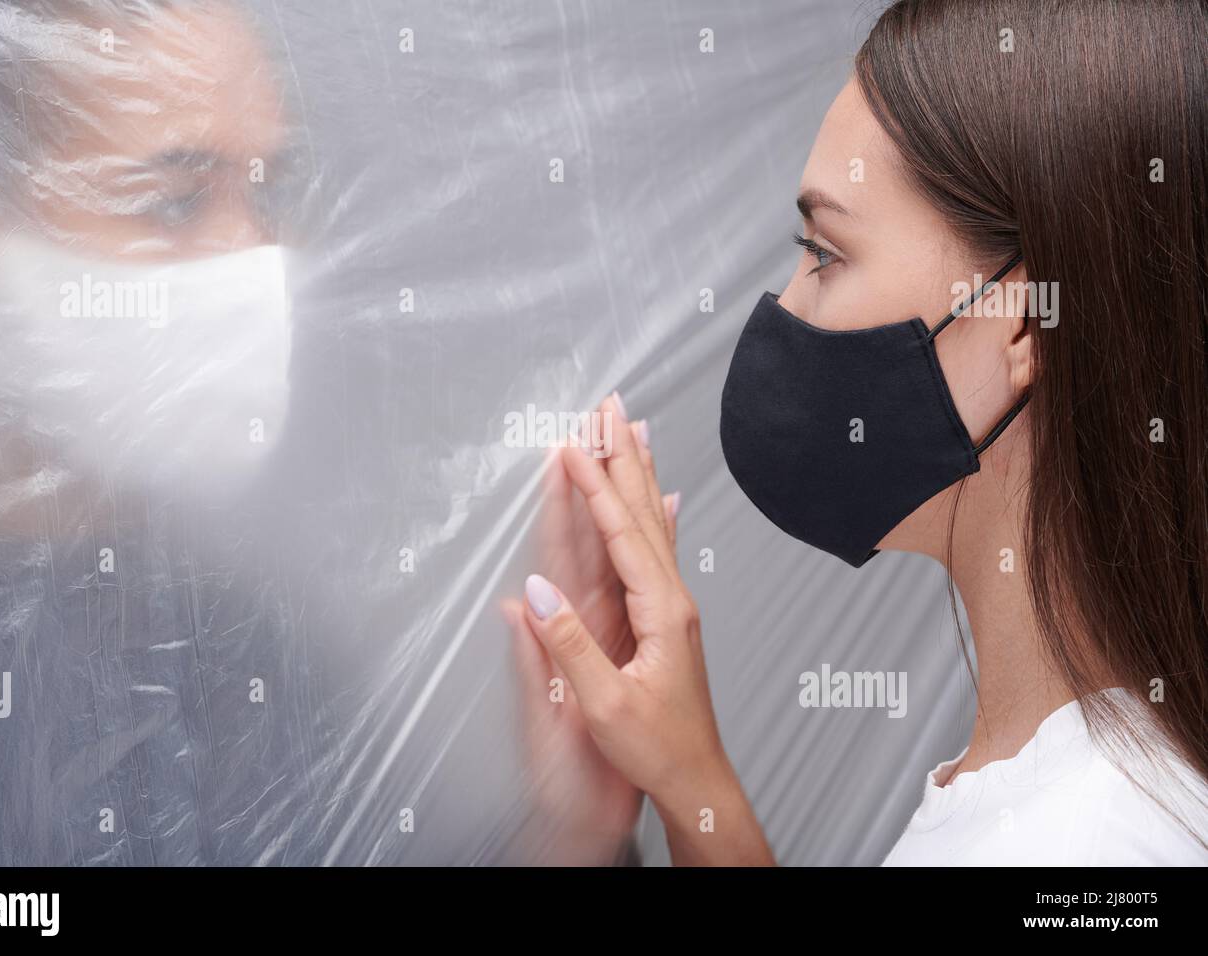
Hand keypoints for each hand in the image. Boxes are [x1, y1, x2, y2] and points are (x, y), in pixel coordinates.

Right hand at [500, 426, 644, 864]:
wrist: (695, 779)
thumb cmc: (655, 748)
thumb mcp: (604, 702)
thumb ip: (569, 644)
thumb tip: (533, 590)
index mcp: (661, 611)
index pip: (621, 533)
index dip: (593, 487)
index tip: (569, 447)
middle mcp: (674, 598)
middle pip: (644, 511)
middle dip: (623, 456)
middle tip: (612, 408)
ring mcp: (676, 606)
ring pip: (654, 523)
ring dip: (640, 474)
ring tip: (634, 432)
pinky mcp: (671, 618)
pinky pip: (661, 550)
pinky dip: (657, 515)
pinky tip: (664, 498)